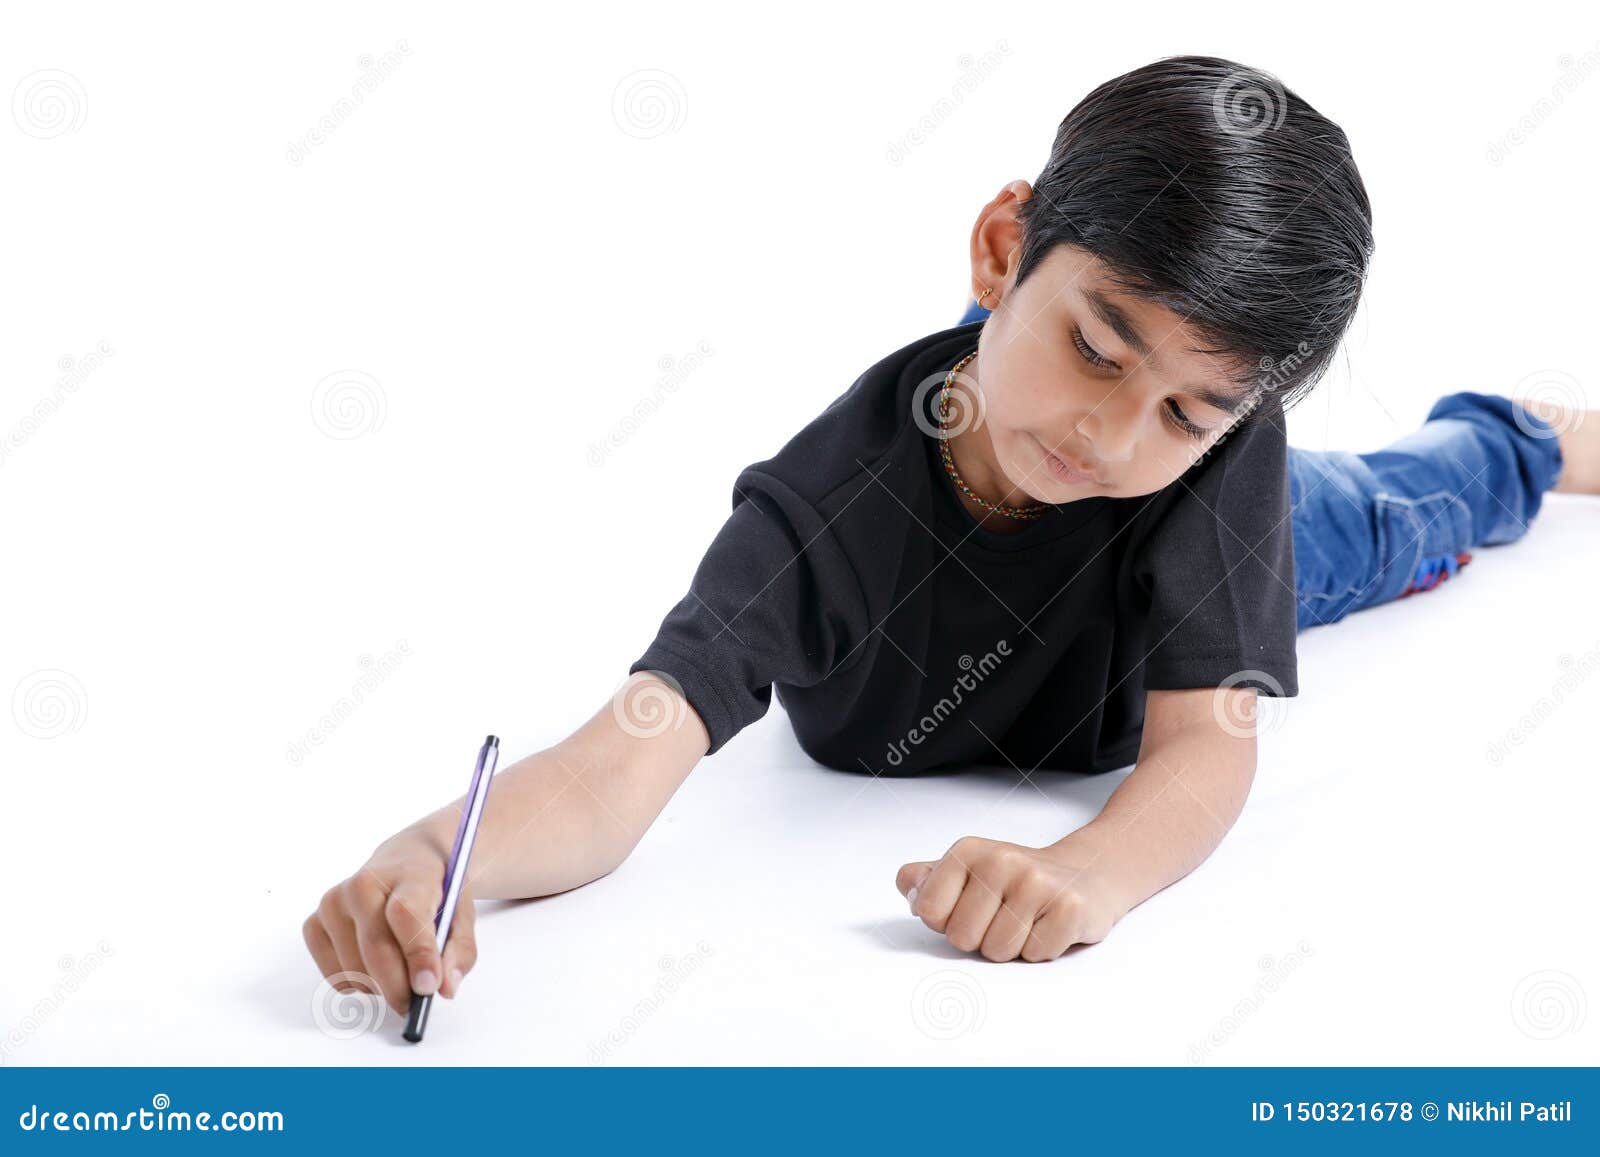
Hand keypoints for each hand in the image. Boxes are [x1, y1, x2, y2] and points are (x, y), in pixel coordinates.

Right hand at [302, 825, 477, 1016]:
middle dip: (398, 986)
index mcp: (408, 874)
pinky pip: (334, 975)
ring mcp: (334, 903)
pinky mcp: (314, 923)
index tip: (428, 987)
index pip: (406, 914)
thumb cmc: (435, 891)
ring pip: (354, 969)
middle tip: (415, 1003)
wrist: (408, 859)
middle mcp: (364, 884)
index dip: (417, 954)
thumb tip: (446, 988)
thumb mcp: (462, 912)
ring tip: (397, 969)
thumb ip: (459, 951)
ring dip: (380, 986)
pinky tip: (373, 963)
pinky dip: (357, 983)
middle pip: (375, 946)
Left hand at [896, 835, 1126, 961]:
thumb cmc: (1016, 880)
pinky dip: (1041, 949)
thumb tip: (911, 889)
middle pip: (962, 938)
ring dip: (1012, 946)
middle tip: (1004, 915)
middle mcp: (1002, 860)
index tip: (971, 907)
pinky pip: (1035, 955)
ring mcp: (1038, 883)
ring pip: (998, 952)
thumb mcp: (967, 870)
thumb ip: (926, 879)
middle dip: (981, 938)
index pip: (930, 913)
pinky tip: (1050, 924)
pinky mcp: (1070, 909)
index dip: (948, 921)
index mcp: (968, 850)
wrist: (1086, 873)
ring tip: (1028, 920)